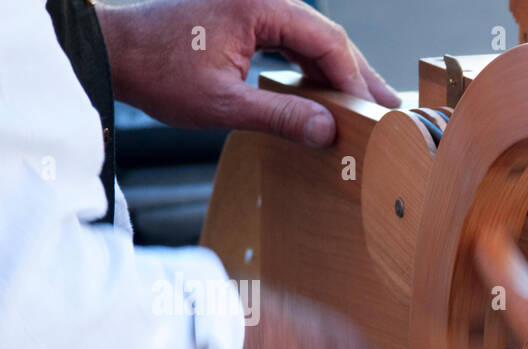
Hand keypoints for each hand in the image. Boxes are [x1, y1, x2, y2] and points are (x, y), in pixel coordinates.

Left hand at [98, 0, 401, 146]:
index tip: (372, 112)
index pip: (325, 41)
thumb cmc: (157, 71)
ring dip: (336, 71)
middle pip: (325, 36)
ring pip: (310, 37)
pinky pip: (290, 38)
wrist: (113, 50)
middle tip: (387, 107)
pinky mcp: (243, 15)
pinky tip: (326, 90)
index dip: (353, 79)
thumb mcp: (221, 103)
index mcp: (257, 4)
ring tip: (364, 102)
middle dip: (356, 74)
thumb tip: (328, 131)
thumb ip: (280, 116)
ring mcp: (252, 4)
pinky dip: (311, 65)